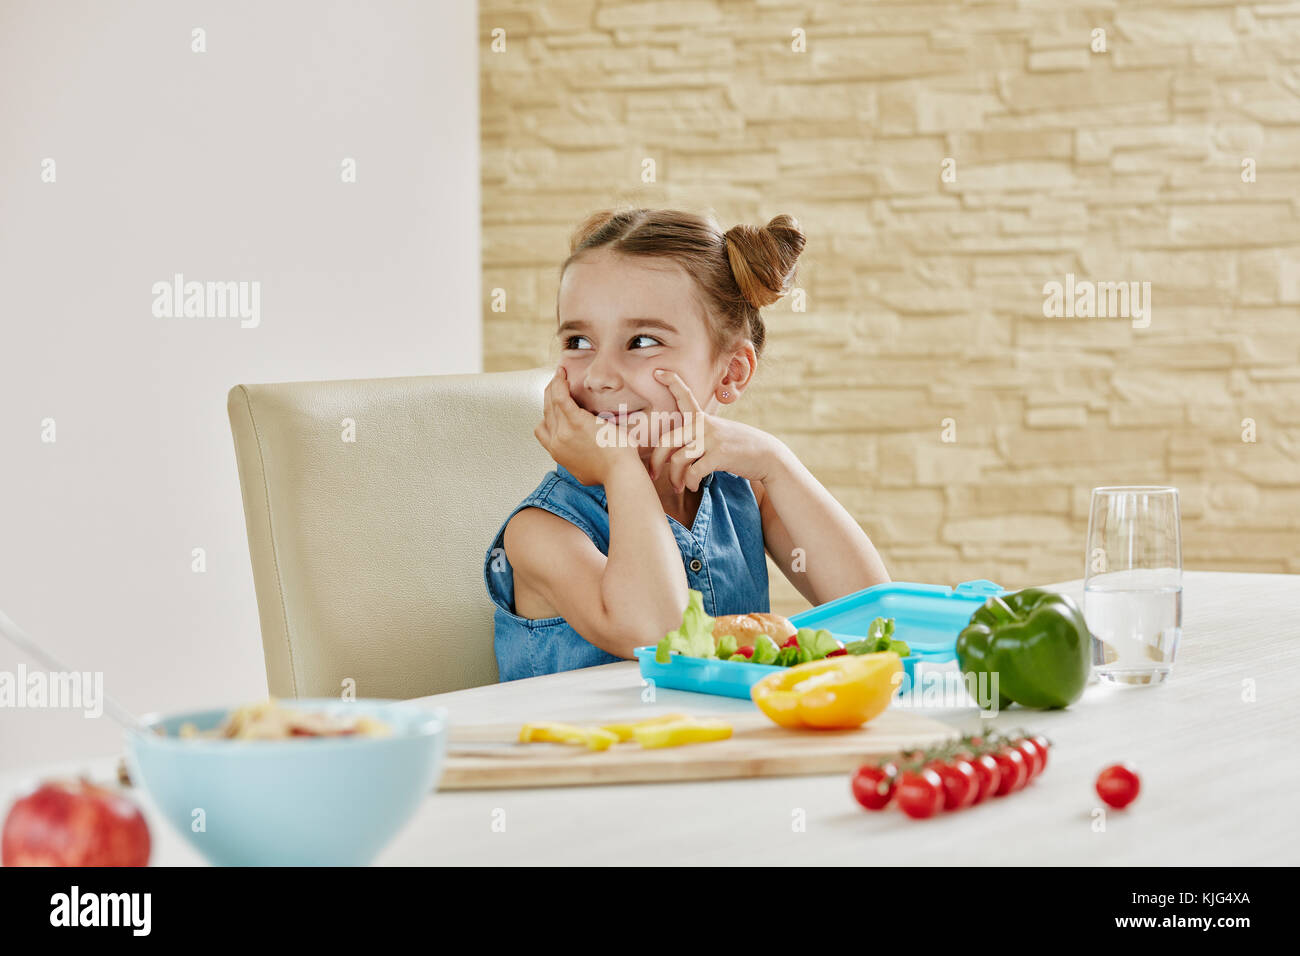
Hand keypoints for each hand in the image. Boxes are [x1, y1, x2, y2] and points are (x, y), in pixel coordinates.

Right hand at [533, 367, 639, 485]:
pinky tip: (562, 373)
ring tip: (560, 376)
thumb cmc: (612, 473)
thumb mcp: (586, 471)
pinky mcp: (575, 421)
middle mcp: (556, 442)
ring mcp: (563, 431)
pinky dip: (559, 383)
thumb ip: (578, 460)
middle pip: (546, 413)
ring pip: (551, 402)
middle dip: (549, 397)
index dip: (547, 416)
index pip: (543, 430)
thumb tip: (582, 456)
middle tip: (557, 385)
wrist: (620, 473)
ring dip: (553, 386)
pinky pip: (560, 397)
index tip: (554, 406)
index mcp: (559, 454)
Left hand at [647, 369, 785, 491]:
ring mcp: (712, 439)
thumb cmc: (739, 447)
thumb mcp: (719, 433)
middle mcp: (705, 425)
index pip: (685, 396)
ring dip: (675, 478)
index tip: (657, 372)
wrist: (768, 456)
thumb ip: (698, 435)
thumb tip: (671, 454)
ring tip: (678, 486)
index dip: (671, 382)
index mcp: (703, 418)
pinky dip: (690, 483)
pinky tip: (693, 486)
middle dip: (655, 460)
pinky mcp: (719, 455)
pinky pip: (693, 472)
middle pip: (667, 440)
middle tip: (652, 475)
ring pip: (677, 460)